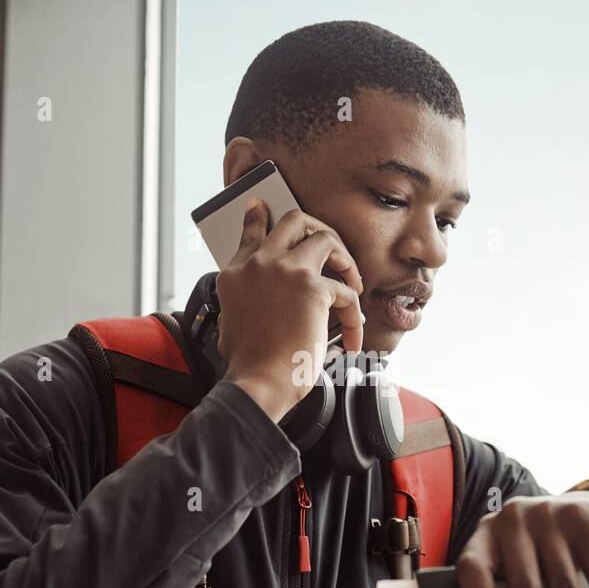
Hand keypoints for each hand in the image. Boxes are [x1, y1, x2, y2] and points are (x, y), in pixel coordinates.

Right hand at [217, 198, 364, 422]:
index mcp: (235, 273)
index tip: (262, 206)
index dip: (259, 217)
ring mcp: (285, 270)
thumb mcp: (233, 321)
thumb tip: (268, 296)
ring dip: (344, 259)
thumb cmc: (250, 362)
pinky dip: (355, 317)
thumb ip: (248, 297)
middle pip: (293, 221)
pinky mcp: (313, 287)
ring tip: (352, 284)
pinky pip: (346, 292)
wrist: (258, 382)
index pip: (252, 232)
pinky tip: (353, 339)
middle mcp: (258, 263)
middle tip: (334, 251)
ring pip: (325, 238)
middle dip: (320, 229)